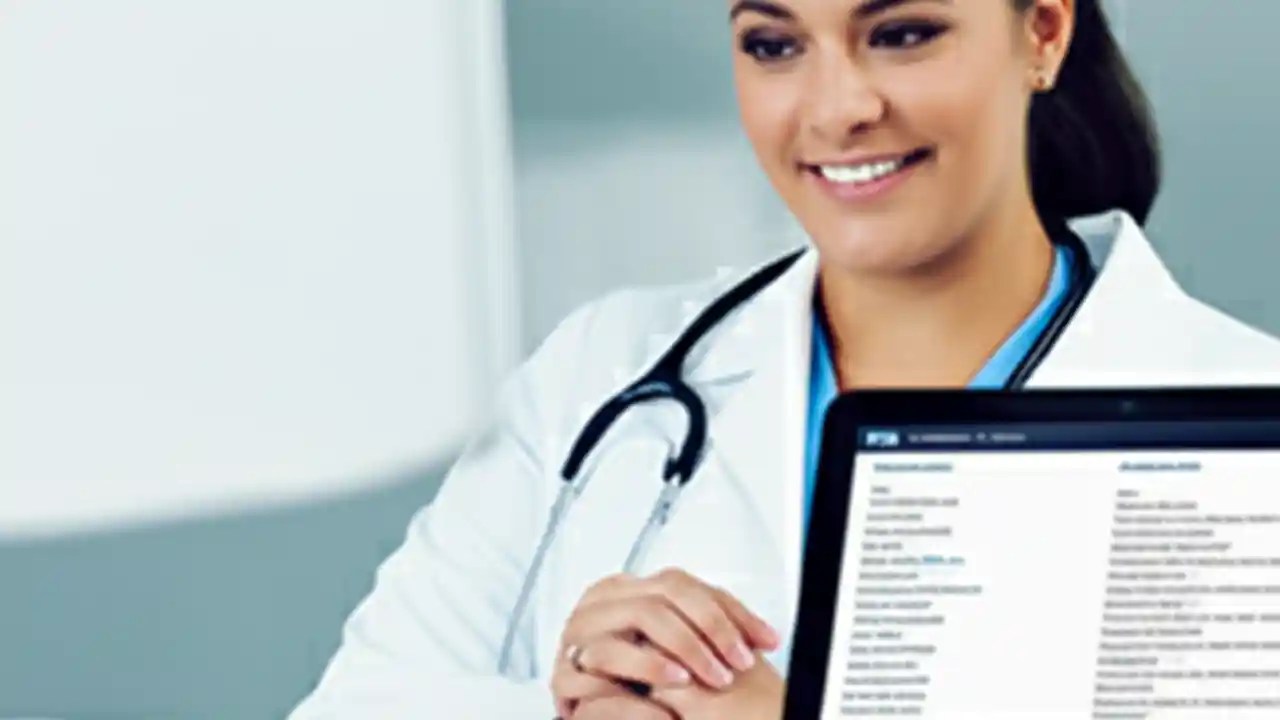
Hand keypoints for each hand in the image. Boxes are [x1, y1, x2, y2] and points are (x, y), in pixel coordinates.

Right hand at [550, 568, 779, 716]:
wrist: (605, 708)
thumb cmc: (646, 674)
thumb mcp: (681, 644)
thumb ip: (710, 627)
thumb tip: (766, 636)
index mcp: (625, 589)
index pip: (680, 585)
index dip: (725, 613)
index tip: (761, 642)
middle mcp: (598, 608)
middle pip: (653, 606)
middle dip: (699, 638)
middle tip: (732, 667)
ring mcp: (576, 642)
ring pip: (617, 640)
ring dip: (659, 664)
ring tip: (692, 683)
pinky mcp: (562, 680)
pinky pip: (591, 686)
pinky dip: (631, 703)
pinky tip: (664, 713)